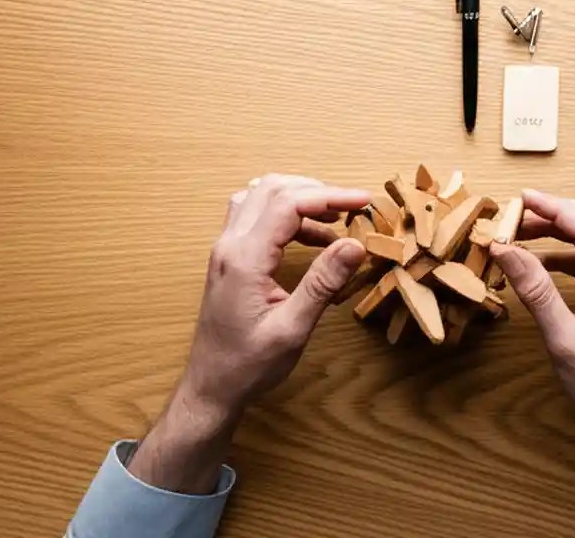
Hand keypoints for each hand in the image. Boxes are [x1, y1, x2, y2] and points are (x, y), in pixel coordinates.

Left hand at [128, 174, 370, 492]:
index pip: (288, 204)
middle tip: (350, 208)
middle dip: (316, 191)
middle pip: (271, 188)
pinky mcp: (228, 258)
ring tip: (334, 221)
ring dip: (298, 199)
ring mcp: (225, 249)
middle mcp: (229, 245)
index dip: (329, 196)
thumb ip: (322, 284)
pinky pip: (254, 216)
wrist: (211, 386)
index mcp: (244, 260)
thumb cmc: (248, 365)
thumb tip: (355, 245)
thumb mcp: (292, 329)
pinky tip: (313, 239)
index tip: (363, 201)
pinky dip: (286, 216)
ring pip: (260, 197)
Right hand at [489, 189, 574, 490]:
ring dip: (562, 229)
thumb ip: (536, 292)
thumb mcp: (564, 342)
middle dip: (557, 211)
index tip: (520, 198)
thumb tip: (508, 252)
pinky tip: (539, 261)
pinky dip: (567, 252)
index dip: (553, 208)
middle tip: (517, 214)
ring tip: (522, 233)